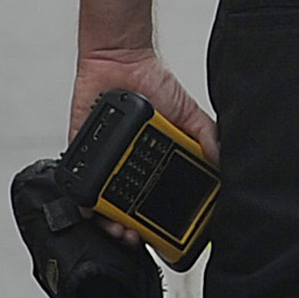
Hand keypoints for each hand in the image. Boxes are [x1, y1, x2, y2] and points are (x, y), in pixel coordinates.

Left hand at [68, 50, 217, 248]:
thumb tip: (220, 161)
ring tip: (117, 228)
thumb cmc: (152, 81)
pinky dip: (81, 201)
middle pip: (127, 207)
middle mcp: (127, 165)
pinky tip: (91, 211)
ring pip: (103, 203)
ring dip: (108, 221)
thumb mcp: (188, 111)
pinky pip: (77, 184)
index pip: (156, 196)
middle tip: (136, 236)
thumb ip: (205, 135)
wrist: (120, 61)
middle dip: (131, 228)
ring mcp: (104, 162)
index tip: (164, 233)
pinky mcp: (81, 155)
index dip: (159, 218)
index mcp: (153, 159)